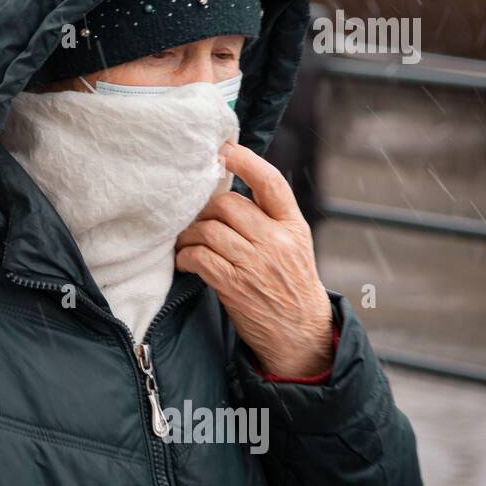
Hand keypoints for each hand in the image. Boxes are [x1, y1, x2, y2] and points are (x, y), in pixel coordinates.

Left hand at [174, 142, 332, 380]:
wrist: (301, 335)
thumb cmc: (290, 285)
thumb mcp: (293, 246)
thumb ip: (268, 219)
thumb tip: (226, 191)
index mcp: (293, 226)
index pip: (270, 182)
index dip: (245, 161)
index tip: (224, 150)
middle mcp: (276, 241)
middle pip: (228, 204)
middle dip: (204, 208)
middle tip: (193, 217)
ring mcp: (256, 264)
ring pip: (209, 229)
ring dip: (189, 233)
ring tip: (185, 240)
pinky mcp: (235, 287)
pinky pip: (200, 258)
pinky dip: (185, 256)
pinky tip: (184, 260)